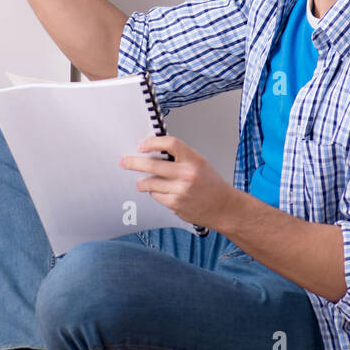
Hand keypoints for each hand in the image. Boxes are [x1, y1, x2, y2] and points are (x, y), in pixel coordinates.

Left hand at [120, 134, 237, 229]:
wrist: (224, 207)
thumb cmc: (211, 184)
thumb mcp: (200, 163)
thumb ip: (180, 157)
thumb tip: (154, 151)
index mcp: (194, 160)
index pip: (170, 144)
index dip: (152, 142)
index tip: (142, 145)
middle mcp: (187, 174)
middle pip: (152, 165)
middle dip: (134, 163)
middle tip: (124, 161)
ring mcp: (180, 190)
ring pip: (151, 183)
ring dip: (142, 183)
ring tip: (140, 183)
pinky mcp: (175, 204)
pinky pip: (157, 196)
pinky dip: (155, 194)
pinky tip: (160, 193)